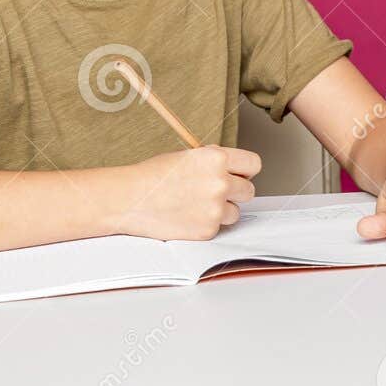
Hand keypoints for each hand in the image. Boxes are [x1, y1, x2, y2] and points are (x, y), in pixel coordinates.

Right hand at [114, 146, 260, 240]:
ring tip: (197, 205)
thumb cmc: (153, 176)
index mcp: (216, 158)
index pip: (254, 164)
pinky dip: (207, 224)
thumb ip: (214, 162)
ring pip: (235, 212)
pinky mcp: (208, 230)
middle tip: (215, 193)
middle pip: (249, 191)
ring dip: (222, 210)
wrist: (131, 199)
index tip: (239, 175)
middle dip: (235, 192)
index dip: (245, 171)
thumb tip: (232, 169)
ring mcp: (215, 208)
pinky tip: (188, 216)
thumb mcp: (188, 156)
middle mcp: (220, 182)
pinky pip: (219, 227)